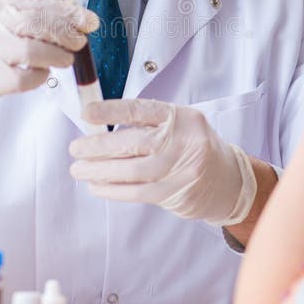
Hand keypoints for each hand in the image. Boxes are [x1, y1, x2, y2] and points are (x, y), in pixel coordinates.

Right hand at [0, 0, 98, 134]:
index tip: (88, 20)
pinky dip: (39, 77)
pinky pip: (24, 77)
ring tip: (66, 60)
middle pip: (36, 22)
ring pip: (33, 49)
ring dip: (58, 55)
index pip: (34, 2)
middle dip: (66, 31)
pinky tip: (39, 76)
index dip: (66, 11)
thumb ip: (25, 23)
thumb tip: (72, 21)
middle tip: (80, 41)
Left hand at [69, 98, 256, 225]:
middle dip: (97, 146)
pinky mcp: (175, 193)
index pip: (140, 110)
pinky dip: (112, 189)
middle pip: (132, 142)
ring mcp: (180, 169)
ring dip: (99, 171)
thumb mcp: (179, 124)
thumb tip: (99, 127)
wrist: (228, 180)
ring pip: (131, 170)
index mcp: (181, 117)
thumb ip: (146, 124)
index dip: (110, 111)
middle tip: (75, 148)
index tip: (86, 114)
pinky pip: (136, 192)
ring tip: (79, 169)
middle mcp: (183, 140)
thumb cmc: (193, 146)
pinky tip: (96, 185)